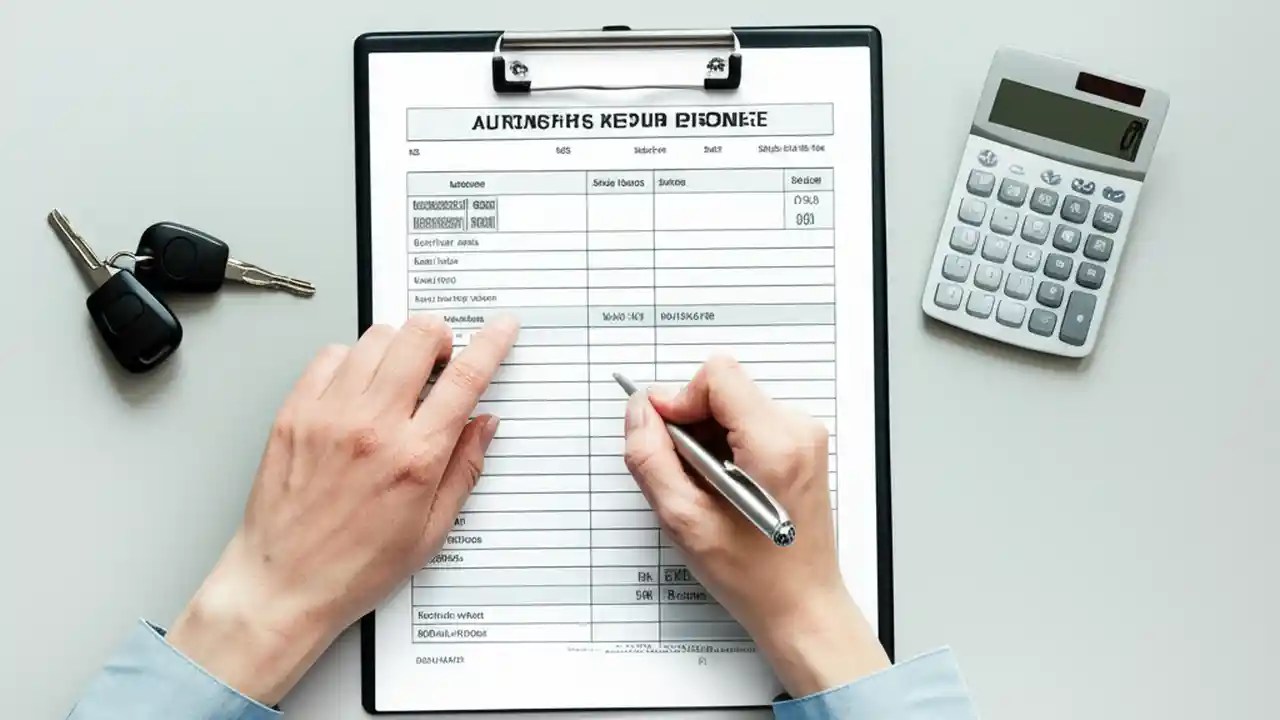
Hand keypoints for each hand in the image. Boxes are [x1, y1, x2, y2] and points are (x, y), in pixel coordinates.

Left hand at [166, 314, 518, 704]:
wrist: (282, 585)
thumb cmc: (354, 568)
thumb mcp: (431, 531)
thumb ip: (464, 469)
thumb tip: (485, 424)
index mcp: (415, 458)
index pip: (465, 379)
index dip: (491, 344)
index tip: (501, 328)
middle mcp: (373, 427)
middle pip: (419, 337)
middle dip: (440, 337)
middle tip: (440, 360)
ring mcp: (329, 415)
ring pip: (376, 338)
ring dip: (398, 347)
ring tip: (397, 378)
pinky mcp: (294, 413)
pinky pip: (330, 356)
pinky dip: (352, 360)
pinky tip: (357, 389)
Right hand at [624, 356, 888, 696]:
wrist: (802, 605)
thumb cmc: (755, 576)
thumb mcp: (684, 520)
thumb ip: (650, 457)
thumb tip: (639, 411)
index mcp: (774, 444)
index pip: (717, 375)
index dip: (679, 398)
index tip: (664, 432)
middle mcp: (797, 431)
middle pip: (724, 389)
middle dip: (692, 424)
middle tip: (684, 474)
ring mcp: (803, 438)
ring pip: (733, 406)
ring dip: (707, 439)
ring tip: (707, 489)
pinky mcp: (801, 447)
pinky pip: (749, 423)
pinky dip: (726, 447)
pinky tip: (724, 488)